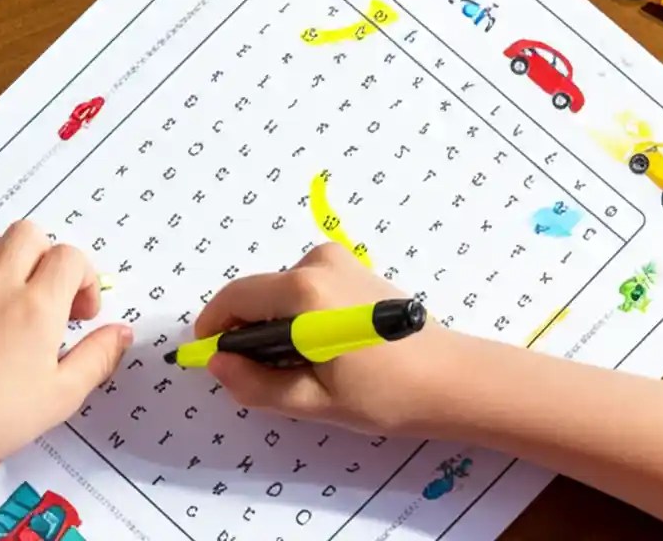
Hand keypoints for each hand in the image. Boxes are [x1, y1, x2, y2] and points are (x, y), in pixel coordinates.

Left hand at [0, 221, 132, 484]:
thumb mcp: (62, 397)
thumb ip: (97, 358)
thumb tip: (121, 332)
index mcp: (36, 308)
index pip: (70, 257)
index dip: (85, 278)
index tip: (80, 313)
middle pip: (27, 233)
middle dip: (46, 255)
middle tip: (46, 294)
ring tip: (4, 284)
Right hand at [195, 243, 460, 437]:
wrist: (453, 379)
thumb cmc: (388, 394)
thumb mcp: (314, 401)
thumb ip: (256, 384)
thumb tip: (217, 364)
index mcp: (306, 292)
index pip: (236, 298)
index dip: (214, 327)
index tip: (208, 356)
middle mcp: (320, 264)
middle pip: (259, 293)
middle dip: (248, 331)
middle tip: (263, 375)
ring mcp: (341, 262)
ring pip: (283, 293)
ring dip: (278, 325)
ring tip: (305, 368)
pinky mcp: (356, 269)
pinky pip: (307, 289)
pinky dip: (301, 316)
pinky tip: (326, 350)